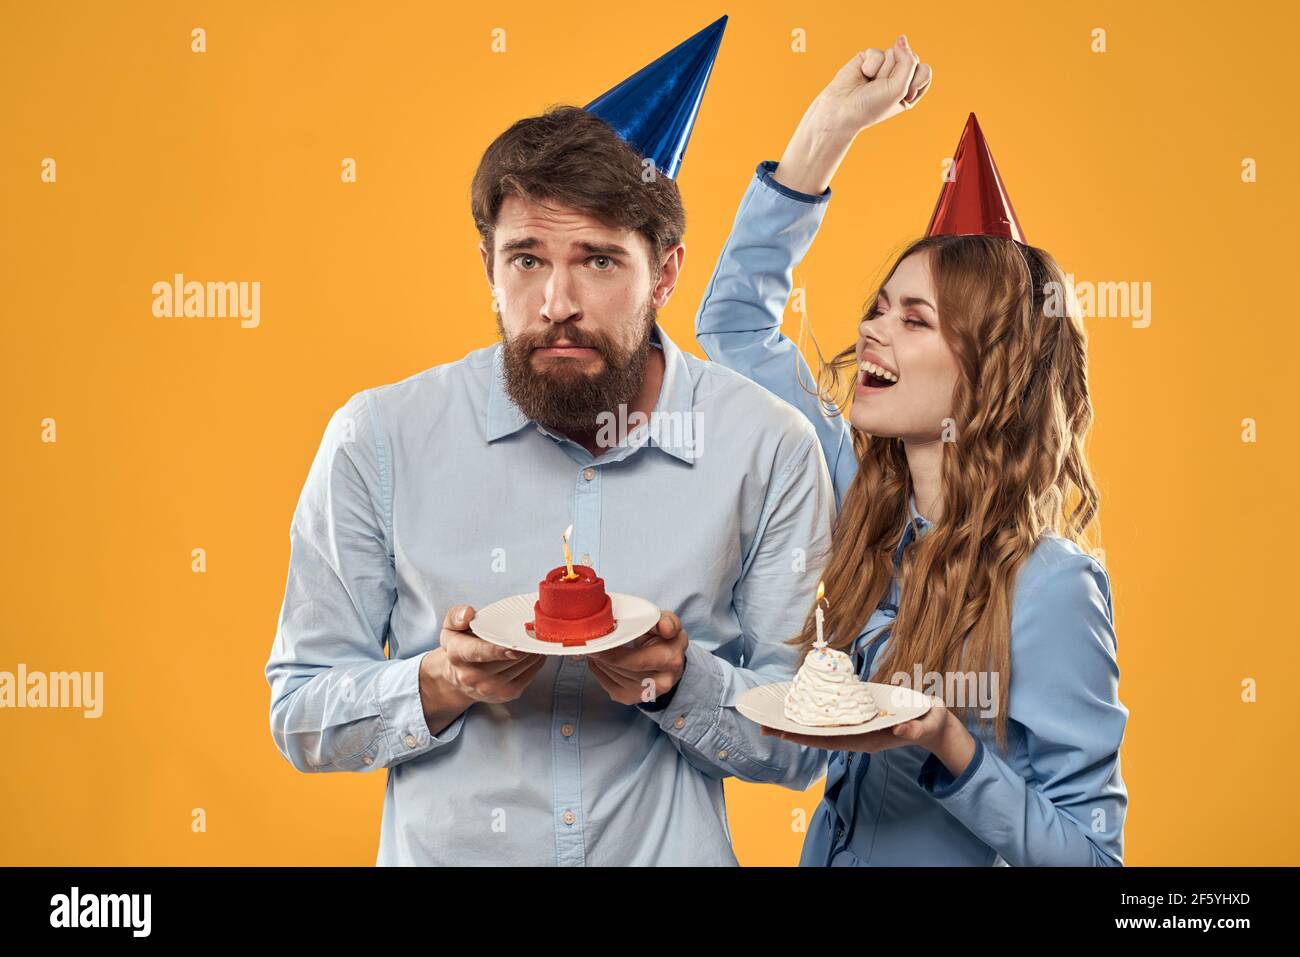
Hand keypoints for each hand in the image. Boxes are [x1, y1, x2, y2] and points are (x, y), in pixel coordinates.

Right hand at [432, 604, 545, 704]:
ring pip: (518, 668)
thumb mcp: (450, 627)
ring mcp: (488, 688)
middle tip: (535, 631)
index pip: (479, 652)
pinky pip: (527, 678)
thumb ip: (456, 616)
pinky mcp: (503, 695)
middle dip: (523, 646)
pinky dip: (535, 664)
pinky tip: (535, 653)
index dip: (497, 651)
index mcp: (458, 654)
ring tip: (535, 640)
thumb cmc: (459, 647)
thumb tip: (468, 613)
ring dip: (532, 653)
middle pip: (505, 660)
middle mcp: (470, 676)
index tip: (513, 647)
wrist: (457, 677)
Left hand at [583, 611, 686, 705]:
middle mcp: (661, 682)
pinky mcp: (631, 698)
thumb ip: (667, 621)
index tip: (597, 642)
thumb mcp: (669, 623)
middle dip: (603, 654)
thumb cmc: (665, 637)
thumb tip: (665, 627)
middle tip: (591, 641)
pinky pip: (607, 685)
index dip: (613, 653)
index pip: (637, 661)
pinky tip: (598, 659)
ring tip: (596, 646)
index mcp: (670, 661)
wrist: (670, 659)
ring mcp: (646, 693)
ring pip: (612, 676)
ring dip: (599, 661)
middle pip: (621, 668)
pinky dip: (598, 670)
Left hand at [761, 696, 974, 776]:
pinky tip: (798, 706)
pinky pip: (831, 718)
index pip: (832, 740)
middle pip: (820, 737)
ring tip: (771, 718)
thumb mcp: (926, 725)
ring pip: (822, 729)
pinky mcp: (859, 719)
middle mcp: (858, 737)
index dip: (807, 737)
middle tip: (763, 725)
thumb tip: (899, 731)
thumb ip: (914, 730)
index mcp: (869, 740)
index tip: (783, 733)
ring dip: (798, 724)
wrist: (934, 725)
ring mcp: (857, 729)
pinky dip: (813, 713)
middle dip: (792, 731)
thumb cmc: (930, 724)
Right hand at [812, 34, 932, 138]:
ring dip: (882, 72)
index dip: (914, 81)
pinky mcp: (869, 58)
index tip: (901, 96)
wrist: (841, 109)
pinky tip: (862, 75)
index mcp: (910, 90)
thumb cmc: (870, 106)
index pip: (924, 72)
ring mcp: (884, 66)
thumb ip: (908, 61)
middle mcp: (898, 77)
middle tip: (881, 90)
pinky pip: (877, 53)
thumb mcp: (898, 88)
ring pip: (894, 53)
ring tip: (870, 84)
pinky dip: (870, 66)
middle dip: (895, 75)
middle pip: (911, 59)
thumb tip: (901, 38)